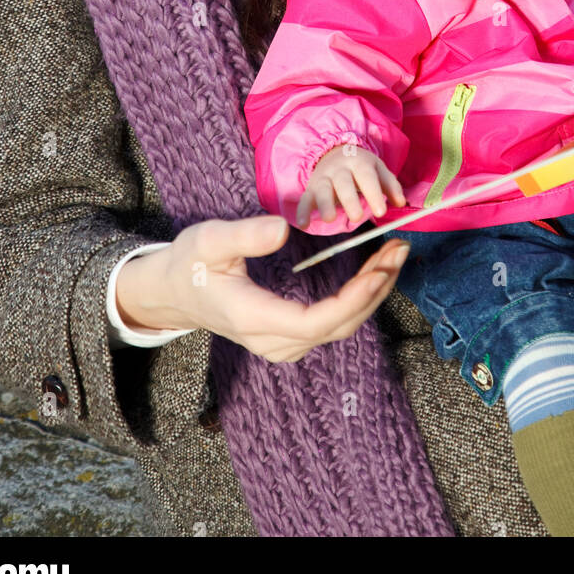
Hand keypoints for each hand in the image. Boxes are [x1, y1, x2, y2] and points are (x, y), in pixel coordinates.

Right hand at [114, 215, 411, 362]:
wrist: (174, 292)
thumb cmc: (190, 262)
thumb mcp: (209, 240)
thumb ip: (244, 235)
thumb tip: (282, 229)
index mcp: (252, 317)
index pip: (312, 322)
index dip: (350, 301)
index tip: (377, 273)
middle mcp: (272, 340)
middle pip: (337, 326)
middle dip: (374, 290)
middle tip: (399, 250)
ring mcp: (282, 344)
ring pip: (340, 328)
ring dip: (372, 294)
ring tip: (394, 255)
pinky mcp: (289, 338)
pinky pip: (333, 324)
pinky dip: (358, 299)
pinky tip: (373, 271)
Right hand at [296, 145, 406, 228]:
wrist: (335, 153)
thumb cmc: (361, 167)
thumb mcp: (378, 170)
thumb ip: (391, 186)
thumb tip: (401, 202)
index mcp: (359, 162)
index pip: (367, 177)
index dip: (374, 193)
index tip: (381, 212)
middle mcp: (339, 169)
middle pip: (343, 183)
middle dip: (349, 200)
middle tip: (357, 218)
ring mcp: (323, 178)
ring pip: (322, 190)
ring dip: (324, 204)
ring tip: (329, 219)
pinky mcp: (310, 189)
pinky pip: (304, 199)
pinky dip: (302, 211)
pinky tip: (303, 225)